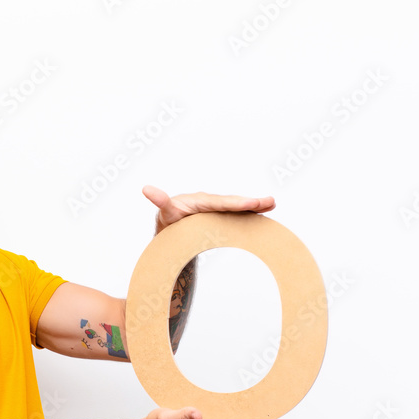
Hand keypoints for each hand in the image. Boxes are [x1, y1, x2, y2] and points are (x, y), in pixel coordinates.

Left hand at [142, 185, 275, 233]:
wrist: (170, 229)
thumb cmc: (168, 221)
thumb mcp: (165, 213)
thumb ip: (161, 202)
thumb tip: (146, 189)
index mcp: (199, 200)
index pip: (220, 202)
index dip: (236, 203)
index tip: (252, 203)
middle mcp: (210, 201)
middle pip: (232, 203)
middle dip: (251, 202)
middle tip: (269, 202)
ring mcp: (216, 208)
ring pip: (237, 207)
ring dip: (255, 206)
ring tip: (271, 204)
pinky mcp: (220, 215)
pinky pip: (236, 213)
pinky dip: (250, 212)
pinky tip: (265, 212)